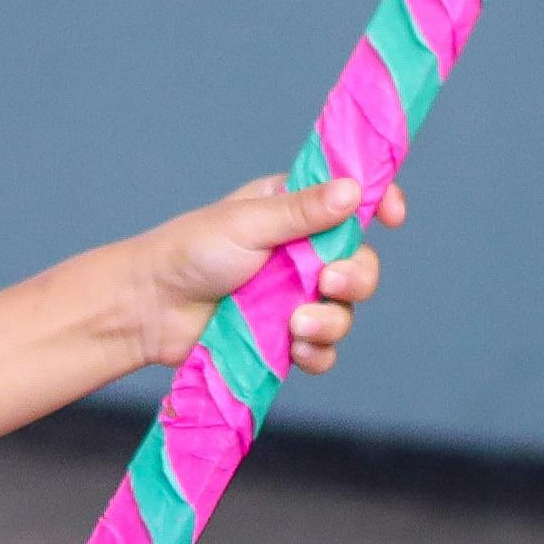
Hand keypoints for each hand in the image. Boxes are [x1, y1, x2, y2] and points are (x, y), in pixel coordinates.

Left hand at [83, 171, 401, 378]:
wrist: (151, 308)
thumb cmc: (190, 251)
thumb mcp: (248, 222)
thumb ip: (302, 211)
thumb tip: (354, 191)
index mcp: (294, 210)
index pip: (352, 201)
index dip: (378, 204)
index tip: (393, 216)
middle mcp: (301, 253)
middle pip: (360, 263)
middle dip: (357, 277)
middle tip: (330, 282)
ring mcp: (294, 297)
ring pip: (345, 311)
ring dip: (331, 320)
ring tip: (297, 324)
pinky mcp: (283, 337)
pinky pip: (323, 349)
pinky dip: (317, 352)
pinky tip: (295, 348)